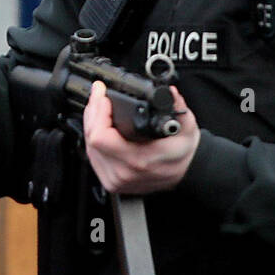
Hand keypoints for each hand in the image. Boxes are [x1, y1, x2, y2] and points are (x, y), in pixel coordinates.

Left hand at [82, 82, 199, 194]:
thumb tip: (169, 92)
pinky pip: (92, 157)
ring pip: (88, 147)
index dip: (98, 113)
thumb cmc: (183, 152)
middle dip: (93, 112)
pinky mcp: (111, 181)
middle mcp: (123, 173)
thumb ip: (178, 108)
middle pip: (91, 139)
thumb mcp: (186, 126)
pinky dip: (93, 138)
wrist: (186, 172)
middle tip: (99, 94)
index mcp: (138, 160)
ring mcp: (115, 179)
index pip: (100, 137)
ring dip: (91, 123)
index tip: (104, 96)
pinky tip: (99, 125)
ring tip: (98, 106)